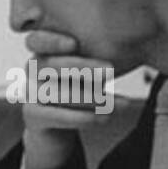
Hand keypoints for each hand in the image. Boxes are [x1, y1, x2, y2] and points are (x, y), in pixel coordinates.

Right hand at [20, 30, 115, 168]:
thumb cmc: (79, 90)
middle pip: (49, 65)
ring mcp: (30, 94)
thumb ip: (98, 58)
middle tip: (111, 71)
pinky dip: (82, 117)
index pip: (38, 40)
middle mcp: (32, 71)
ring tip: (120, 103)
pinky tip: (105, 117)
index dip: (52, 41)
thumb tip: (138, 47)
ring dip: (90, 98)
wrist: (58, 128)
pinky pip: (56, 116)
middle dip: (81, 67)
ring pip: (57, 93)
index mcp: (44, 52)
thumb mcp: (89, 70)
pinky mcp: (32, 117)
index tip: (74, 44)